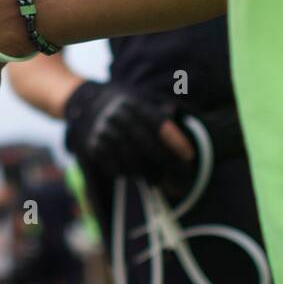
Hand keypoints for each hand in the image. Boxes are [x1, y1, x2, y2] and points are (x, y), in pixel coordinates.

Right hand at [63, 81, 194, 183]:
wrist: (95, 108)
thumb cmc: (133, 115)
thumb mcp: (146, 109)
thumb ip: (165, 119)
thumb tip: (180, 127)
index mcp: (133, 104)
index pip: (158, 123)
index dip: (174, 140)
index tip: (189, 156)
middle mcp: (116, 115)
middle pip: (143, 141)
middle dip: (164, 159)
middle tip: (179, 173)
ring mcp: (103, 130)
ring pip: (129, 157)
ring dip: (147, 171)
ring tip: (158, 179)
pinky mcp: (93, 145)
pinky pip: (114, 165)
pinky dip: (128, 173)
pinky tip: (136, 175)